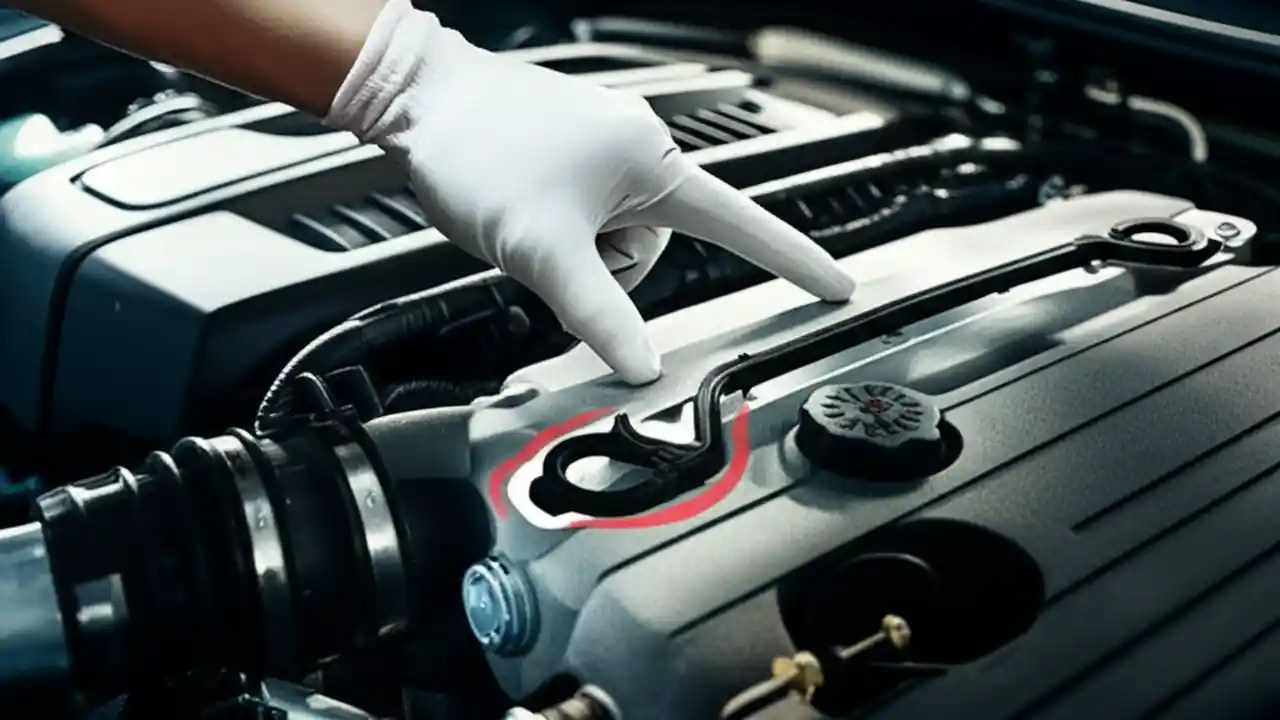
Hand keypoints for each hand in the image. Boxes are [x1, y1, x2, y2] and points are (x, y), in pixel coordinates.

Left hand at [327, 0, 854, 383]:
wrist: (418, 101)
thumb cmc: (478, 150)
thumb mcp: (542, 249)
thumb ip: (599, 313)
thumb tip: (640, 365)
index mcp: (651, 163)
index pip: (742, 224)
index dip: (794, 261)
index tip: (836, 285)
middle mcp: (638, 149)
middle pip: (656, 249)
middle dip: (603, 270)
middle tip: (548, 250)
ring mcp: (605, 147)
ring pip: (616, 239)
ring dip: (575, 253)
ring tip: (528, 224)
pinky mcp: (575, 152)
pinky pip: (589, 214)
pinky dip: (560, 231)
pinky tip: (523, 211)